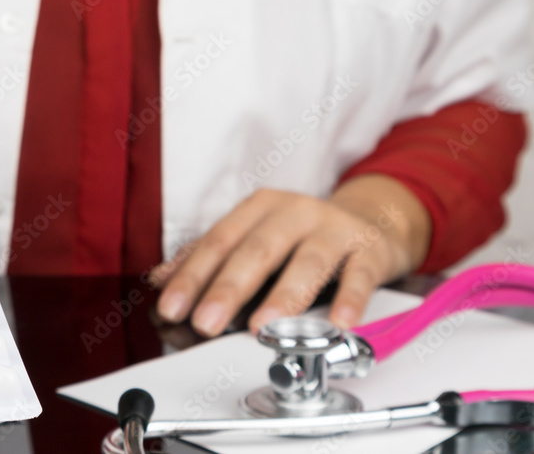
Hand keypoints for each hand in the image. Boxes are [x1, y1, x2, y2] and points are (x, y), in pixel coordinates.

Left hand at [151, 176, 430, 336]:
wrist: (372, 221)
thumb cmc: (303, 235)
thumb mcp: (254, 235)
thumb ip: (209, 257)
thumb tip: (161, 279)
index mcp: (259, 208)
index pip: (218, 241)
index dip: (192, 275)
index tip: (170, 306)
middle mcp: (295, 212)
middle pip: (256, 251)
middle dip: (227, 289)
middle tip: (205, 322)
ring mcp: (333, 230)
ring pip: (307, 262)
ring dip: (283, 296)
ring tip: (262, 325)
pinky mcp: (369, 250)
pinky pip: (359, 276)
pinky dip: (350, 301)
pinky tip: (339, 323)